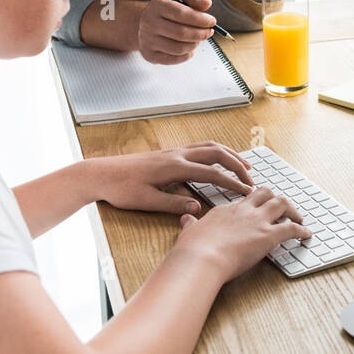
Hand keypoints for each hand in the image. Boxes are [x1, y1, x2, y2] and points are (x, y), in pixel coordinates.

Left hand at [86, 142, 255, 214]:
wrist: (101, 173)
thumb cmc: (121, 189)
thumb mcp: (146, 201)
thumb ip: (174, 204)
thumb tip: (198, 207)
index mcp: (174, 167)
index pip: (212, 173)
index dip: (232, 182)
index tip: (247, 191)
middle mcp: (177, 155)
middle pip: (216, 153)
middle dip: (237, 165)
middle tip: (252, 179)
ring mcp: (173, 151)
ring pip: (209, 146)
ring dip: (229, 155)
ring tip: (244, 166)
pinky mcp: (169, 153)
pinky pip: (200, 147)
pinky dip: (216, 152)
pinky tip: (219, 161)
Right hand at [136, 0, 217, 64]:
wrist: (146, 23)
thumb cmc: (168, 9)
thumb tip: (207, 3)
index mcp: (157, 5)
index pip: (181, 14)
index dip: (200, 19)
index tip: (212, 22)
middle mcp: (149, 23)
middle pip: (181, 33)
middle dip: (201, 34)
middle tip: (209, 32)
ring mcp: (147, 40)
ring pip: (179, 48)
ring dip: (195, 44)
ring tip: (198, 38)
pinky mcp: (150, 55)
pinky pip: (175, 59)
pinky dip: (187, 54)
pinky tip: (189, 47)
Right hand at [173, 187, 310, 283]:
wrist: (201, 257)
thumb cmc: (193, 249)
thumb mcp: (189, 231)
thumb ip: (190, 224)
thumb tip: (186, 217)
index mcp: (226, 210)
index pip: (245, 201)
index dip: (253, 204)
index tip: (257, 209)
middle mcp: (244, 211)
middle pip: (266, 193)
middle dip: (276, 199)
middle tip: (283, 208)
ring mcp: (257, 221)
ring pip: (281, 203)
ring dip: (293, 210)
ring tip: (299, 218)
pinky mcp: (268, 236)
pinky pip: (291, 228)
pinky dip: (301, 230)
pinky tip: (306, 234)